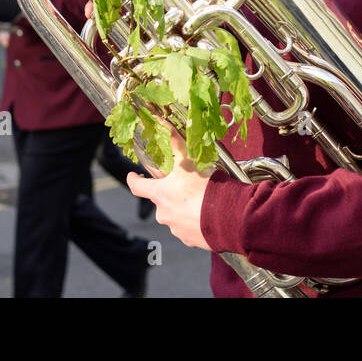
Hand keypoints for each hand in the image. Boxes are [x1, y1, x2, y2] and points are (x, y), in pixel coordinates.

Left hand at [126, 130, 212, 250]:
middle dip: (169, 194)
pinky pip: (189, 228)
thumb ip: (173, 141)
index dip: (134, 179)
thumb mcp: (189, 160)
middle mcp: (163, 213)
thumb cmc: (206, 186)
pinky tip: (207, 214)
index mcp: (160, 194)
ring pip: (175, 215)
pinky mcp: (190, 239)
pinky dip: (195, 221)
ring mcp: (176, 228)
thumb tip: (160, 120)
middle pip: (160, 201)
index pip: (137, 187)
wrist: (228, 216)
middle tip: (185, 186)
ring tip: (202, 200)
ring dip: (184, 208)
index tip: (133, 175)